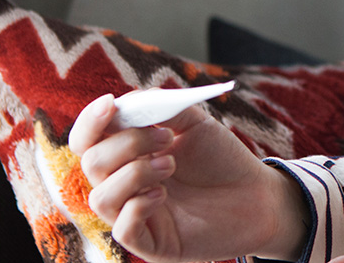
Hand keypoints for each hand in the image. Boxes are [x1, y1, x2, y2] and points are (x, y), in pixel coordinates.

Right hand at [69, 93, 306, 262]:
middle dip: (127, 144)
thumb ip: (161, 108)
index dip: (89, 122)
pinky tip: (163, 194)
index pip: (86, 140)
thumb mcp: (194, 123)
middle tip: (167, 138)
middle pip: (91, 163)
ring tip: (169, 165)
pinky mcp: (151, 243)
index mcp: (127, 154)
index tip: (110, 104)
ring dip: (134, 173)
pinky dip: (139, 205)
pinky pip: (122, 229)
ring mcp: (134, 215)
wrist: (256, 192)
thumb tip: (126, 101)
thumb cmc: (222, 158)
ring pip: (100, 197)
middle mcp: (123, 185)